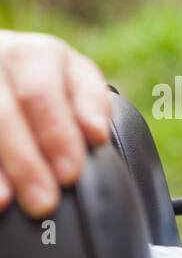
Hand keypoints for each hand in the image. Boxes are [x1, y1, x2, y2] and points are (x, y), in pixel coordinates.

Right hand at [0, 30, 112, 218]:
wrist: (3, 68)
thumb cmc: (51, 83)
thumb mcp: (76, 83)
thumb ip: (90, 106)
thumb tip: (95, 135)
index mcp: (37, 55)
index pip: (43, 96)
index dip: (57, 135)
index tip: (70, 173)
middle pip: (5, 113)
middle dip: (26, 161)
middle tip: (43, 201)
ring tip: (6, 200)